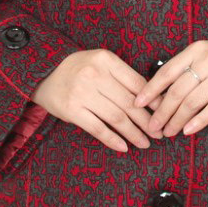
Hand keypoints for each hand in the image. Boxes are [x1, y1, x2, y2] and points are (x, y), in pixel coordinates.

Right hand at [31, 48, 163, 152]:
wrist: (44, 73)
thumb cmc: (79, 69)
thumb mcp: (101, 63)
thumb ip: (122, 76)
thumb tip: (152, 99)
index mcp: (106, 60)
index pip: (137, 83)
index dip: (153, 101)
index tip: (163, 114)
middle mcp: (95, 74)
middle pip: (129, 103)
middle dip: (147, 121)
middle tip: (159, 134)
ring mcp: (82, 93)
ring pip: (116, 117)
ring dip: (134, 133)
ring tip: (145, 143)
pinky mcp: (71, 110)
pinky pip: (98, 128)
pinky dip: (113, 139)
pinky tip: (124, 146)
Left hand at [133, 40, 207, 137]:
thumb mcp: (206, 54)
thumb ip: (186, 68)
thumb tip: (158, 94)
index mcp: (197, 49)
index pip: (167, 71)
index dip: (151, 89)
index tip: (138, 104)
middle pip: (178, 90)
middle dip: (162, 111)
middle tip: (153, 126)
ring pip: (192, 102)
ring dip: (177, 120)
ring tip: (168, 132)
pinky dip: (198, 122)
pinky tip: (188, 131)